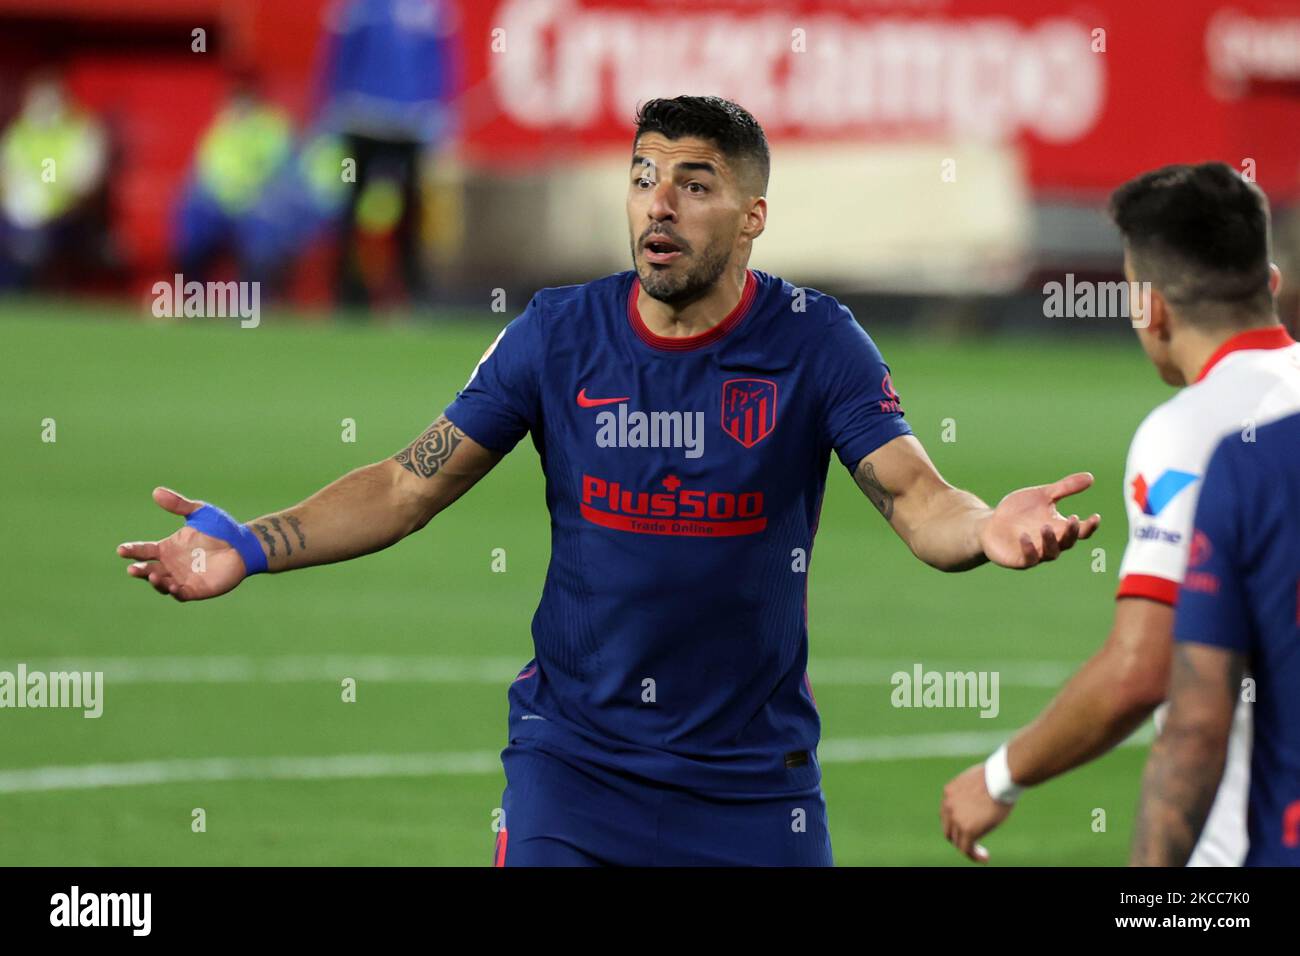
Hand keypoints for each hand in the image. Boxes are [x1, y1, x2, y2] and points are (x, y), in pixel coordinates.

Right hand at [116, 487, 247, 601]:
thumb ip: (178, 504)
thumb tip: (156, 491)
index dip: (132, 550)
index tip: (121, 549)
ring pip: (162, 584)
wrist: (244, 545)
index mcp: (168, 548)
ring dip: (155, 582)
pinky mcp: (197, 589)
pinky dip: (175, 592)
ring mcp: (183, 578)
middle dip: (139, 570)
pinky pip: (181, 594)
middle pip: (149, 570)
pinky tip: (172, 586)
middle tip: (132, 568)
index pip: (144, 551)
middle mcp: (172, 565)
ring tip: (152, 576)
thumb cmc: (221, 528)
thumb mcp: (199, 512)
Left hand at [941, 763, 1012, 862]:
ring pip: (957, 841)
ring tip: (981, 853)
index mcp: (949, 792)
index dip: (957, 823)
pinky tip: (985, 857)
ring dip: (968, 848)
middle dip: (958, 837)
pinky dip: (974, 855)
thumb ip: (972, 791)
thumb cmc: (997, 776)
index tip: (968, 828)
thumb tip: (981, 796)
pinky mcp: (967, 829)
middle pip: (948, 828)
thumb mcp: (978, 780)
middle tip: (972, 843)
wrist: (1001, 777)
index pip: (948, 813)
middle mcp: (948, 805)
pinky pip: (967, 848)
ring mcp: (956, 818)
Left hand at [979, 472, 1100, 568]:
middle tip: (1072, 519)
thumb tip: (1091, 477)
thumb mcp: (1042, 495)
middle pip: (1068, 542)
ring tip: (1045, 527)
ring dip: (1050, 541)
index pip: (1080, 531)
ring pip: (1051, 553)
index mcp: (1059, 528)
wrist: (990, 525)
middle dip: (1071, 532)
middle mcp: (1051, 543)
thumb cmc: (1020, 511)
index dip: (1090, 526)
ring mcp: (1036, 553)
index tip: (1095, 516)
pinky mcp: (1019, 559)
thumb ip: (1064, 488)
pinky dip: (1028, 549)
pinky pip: (1028, 558)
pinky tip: (1024, 536)